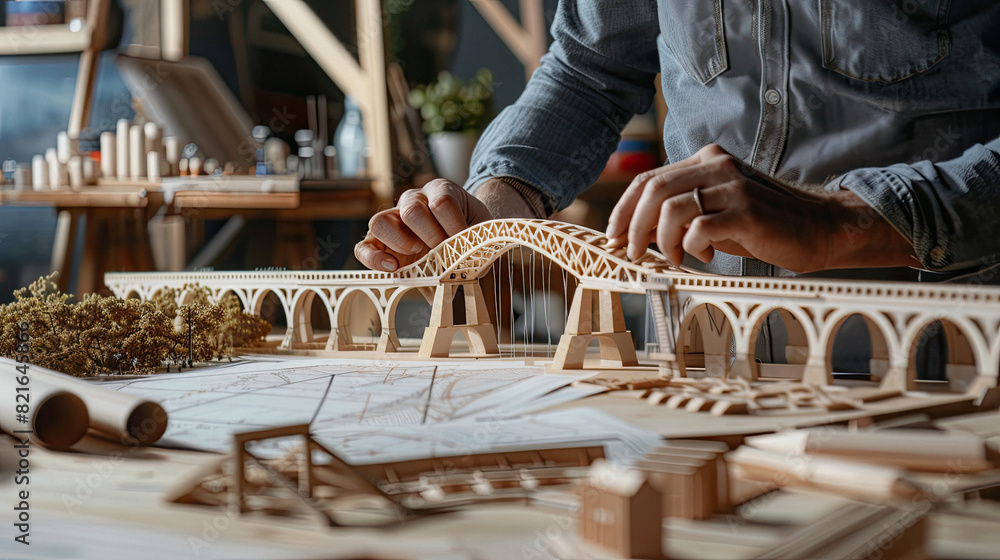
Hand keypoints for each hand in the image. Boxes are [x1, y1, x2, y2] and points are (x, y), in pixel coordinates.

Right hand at [355, 179, 493, 271]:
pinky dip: (373, 259)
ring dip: (401, 242)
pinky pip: (364, 247)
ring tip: (419, 253)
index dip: (455, 226)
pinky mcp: (379, 242)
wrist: (462, 240)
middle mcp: (413, 200)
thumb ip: (477, 245)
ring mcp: (392, 219)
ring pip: (380, 222)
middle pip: (411, 209)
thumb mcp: (480, 234)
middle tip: (445, 251)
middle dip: (431, 236)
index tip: (466, 242)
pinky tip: (393, 268)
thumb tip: (471, 269)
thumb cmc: (470, 235)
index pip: (442, 202)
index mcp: (441, 191)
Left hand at [605, 144, 918, 272]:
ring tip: (674, 258)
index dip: (624, 209)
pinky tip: (706, 257)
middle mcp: (718, 165)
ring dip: (663, 241)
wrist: (818, 229)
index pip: (648, 179)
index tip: (613, 237)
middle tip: (633, 253)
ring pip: (671, 209)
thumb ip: (679, 212)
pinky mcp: (747, 211)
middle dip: (633, 226)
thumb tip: (634, 232)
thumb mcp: (714, 211)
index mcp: (706, 160)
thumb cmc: (761, 225)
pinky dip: (691, 248)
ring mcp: (733, 186)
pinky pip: (699, 228)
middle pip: (653, 190)